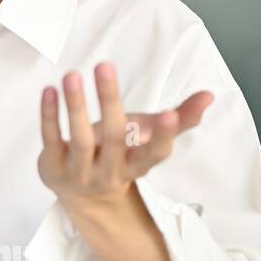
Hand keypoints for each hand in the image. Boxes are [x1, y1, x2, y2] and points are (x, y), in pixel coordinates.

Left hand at [38, 62, 213, 214]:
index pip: (155, 154)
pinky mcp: (52, 167)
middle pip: (113, 139)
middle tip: (105, 65)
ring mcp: (79, 172)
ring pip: (79, 139)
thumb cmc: (119, 155)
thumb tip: (210, 95)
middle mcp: (110, 172)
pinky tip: (50, 90)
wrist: (81, 195)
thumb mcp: (147, 138)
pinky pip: (50, 138)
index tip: (169, 113)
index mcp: (137, 166)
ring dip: (76, 105)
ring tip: (72, 74)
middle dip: (110, 101)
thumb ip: (180, 119)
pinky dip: (49, 115)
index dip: (163, 136)